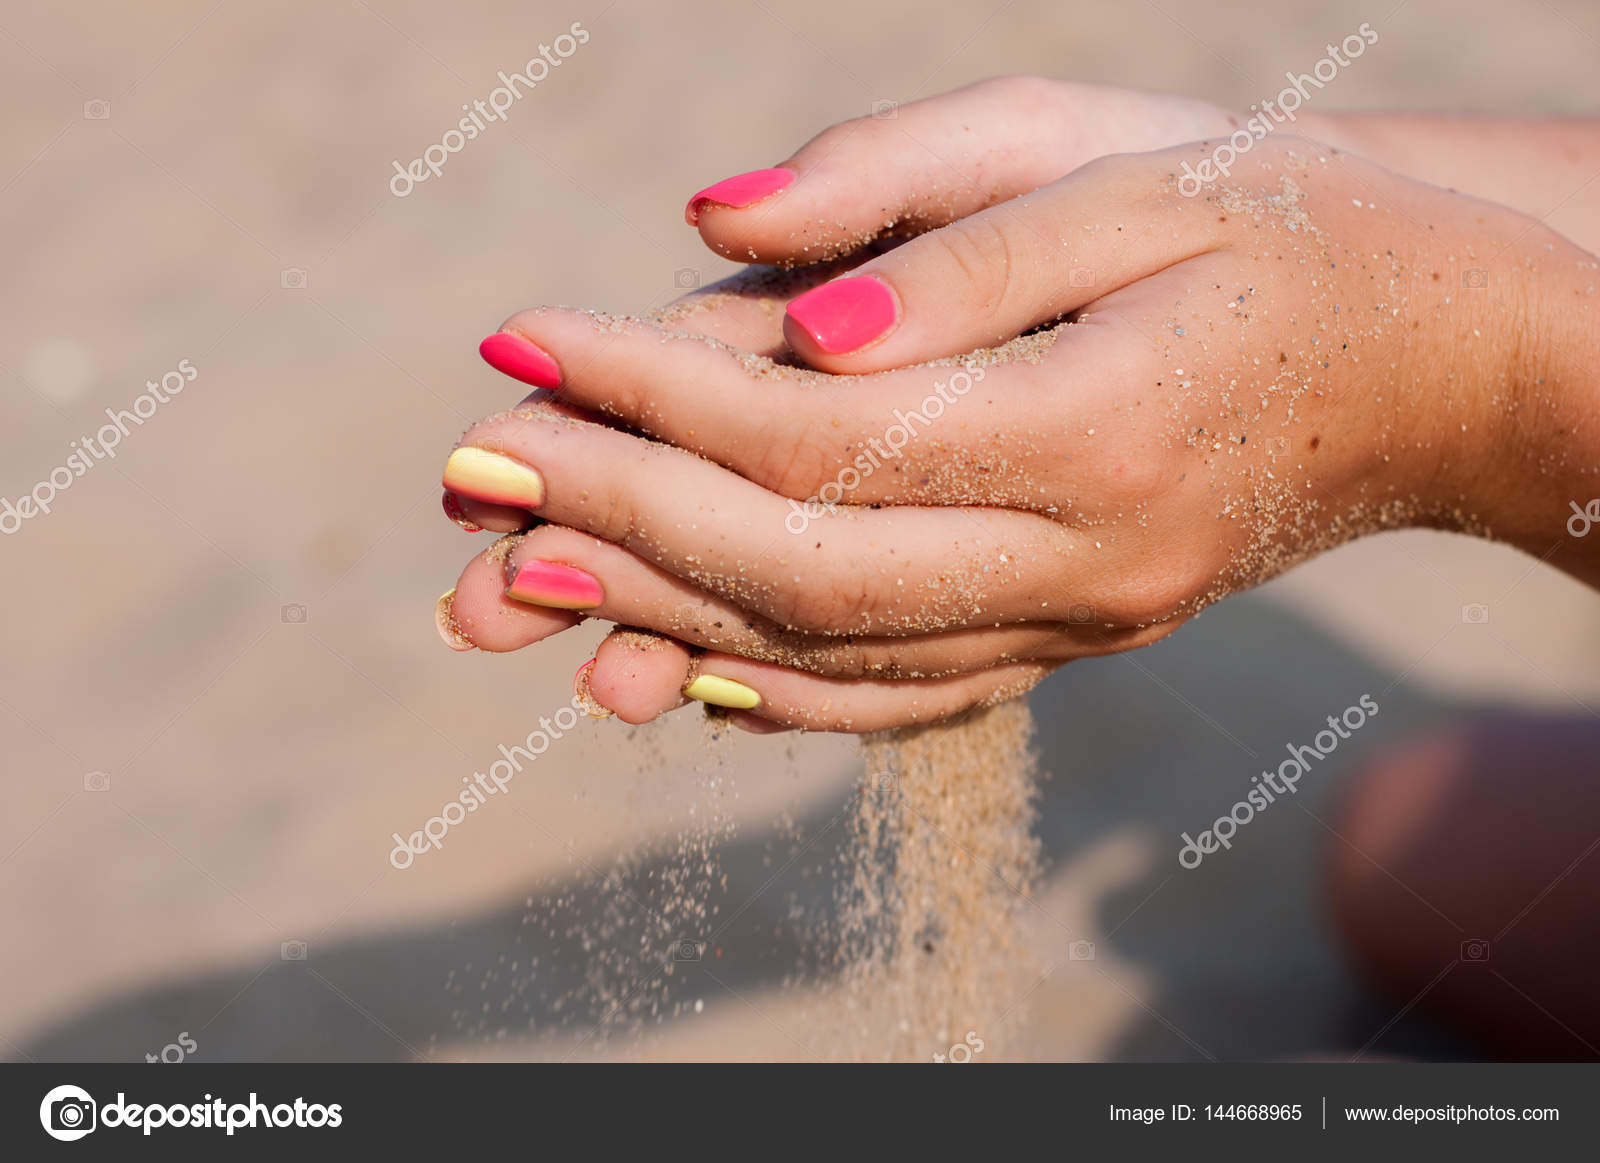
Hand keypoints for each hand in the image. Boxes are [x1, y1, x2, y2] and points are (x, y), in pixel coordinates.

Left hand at [440, 140, 1597, 731]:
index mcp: (1104, 418)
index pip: (822, 432)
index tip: (517, 339)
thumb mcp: (1125, 159)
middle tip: (465, 475)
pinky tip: (669, 669)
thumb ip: (927, 217)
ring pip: (832, 652)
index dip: (651, 392)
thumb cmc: (1285, 218)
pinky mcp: (1075, 643)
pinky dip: (774, 690)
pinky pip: (904, 698)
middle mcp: (1089, 557)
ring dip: (660, 610)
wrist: (1438, 362)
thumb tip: (726, 253)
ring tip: (515, 573)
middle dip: (612, 516)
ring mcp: (1085, 624)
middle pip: (798, 566)